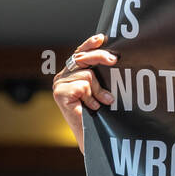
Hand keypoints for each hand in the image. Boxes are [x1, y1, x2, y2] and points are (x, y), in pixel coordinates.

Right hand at [52, 34, 118, 150]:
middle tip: (115, 61)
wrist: (92, 138)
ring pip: (87, 75)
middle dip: (100, 57)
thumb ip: (100, 76)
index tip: (102, 38)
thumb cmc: (98, 115)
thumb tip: (112, 59)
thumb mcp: (100, 90)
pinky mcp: (59, 93)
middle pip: (83, 58)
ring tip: (99, 104)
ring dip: (98, 90)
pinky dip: (91, 97)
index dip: (90, 44)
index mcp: (71, 74)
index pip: (80, 53)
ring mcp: (59, 84)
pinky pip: (83, 86)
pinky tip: (91, 107)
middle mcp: (62, 76)